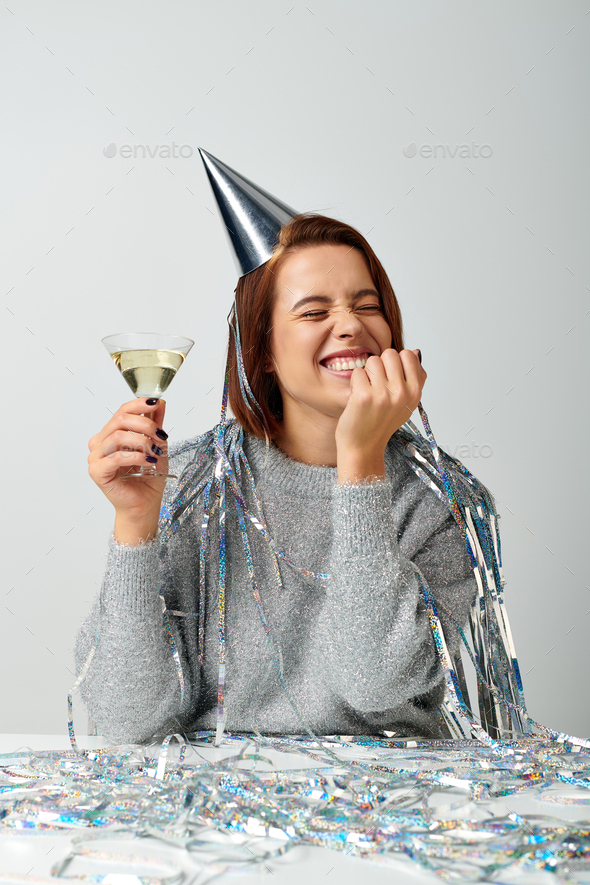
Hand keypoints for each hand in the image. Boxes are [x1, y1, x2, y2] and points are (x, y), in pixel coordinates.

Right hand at [88, 398, 168, 542]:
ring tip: (155, 452)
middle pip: (120, 420)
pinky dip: (136, 456)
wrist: (144, 504)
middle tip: (160, 435)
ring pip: (118, 436)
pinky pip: (116, 457)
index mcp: (110, 434)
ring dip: (142, 442)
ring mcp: (95, 457)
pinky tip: (149, 461)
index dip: (139, 404)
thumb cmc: (147, 478)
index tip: (156, 404)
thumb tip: (159, 403)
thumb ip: (154, 425)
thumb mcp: (156, 446)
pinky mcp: (97, 472)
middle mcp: (99, 443)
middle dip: (145, 425)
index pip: (121, 411)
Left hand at [335, 348, 425, 473]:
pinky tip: (357, 397)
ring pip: (373, 361)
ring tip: (367, 391)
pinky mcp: (364, 396)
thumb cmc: (382, 423)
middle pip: (390, 354)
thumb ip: (415, 378)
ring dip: (367, 373)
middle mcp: (402, 393)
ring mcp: (383, 394)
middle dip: (380, 365)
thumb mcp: (407, 403)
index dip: (396, 362)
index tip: (391, 377)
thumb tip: (416, 351)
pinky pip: (358, 372)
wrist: (363, 447)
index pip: (409, 355)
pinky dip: (355, 382)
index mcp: (415, 392)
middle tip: (376, 385)